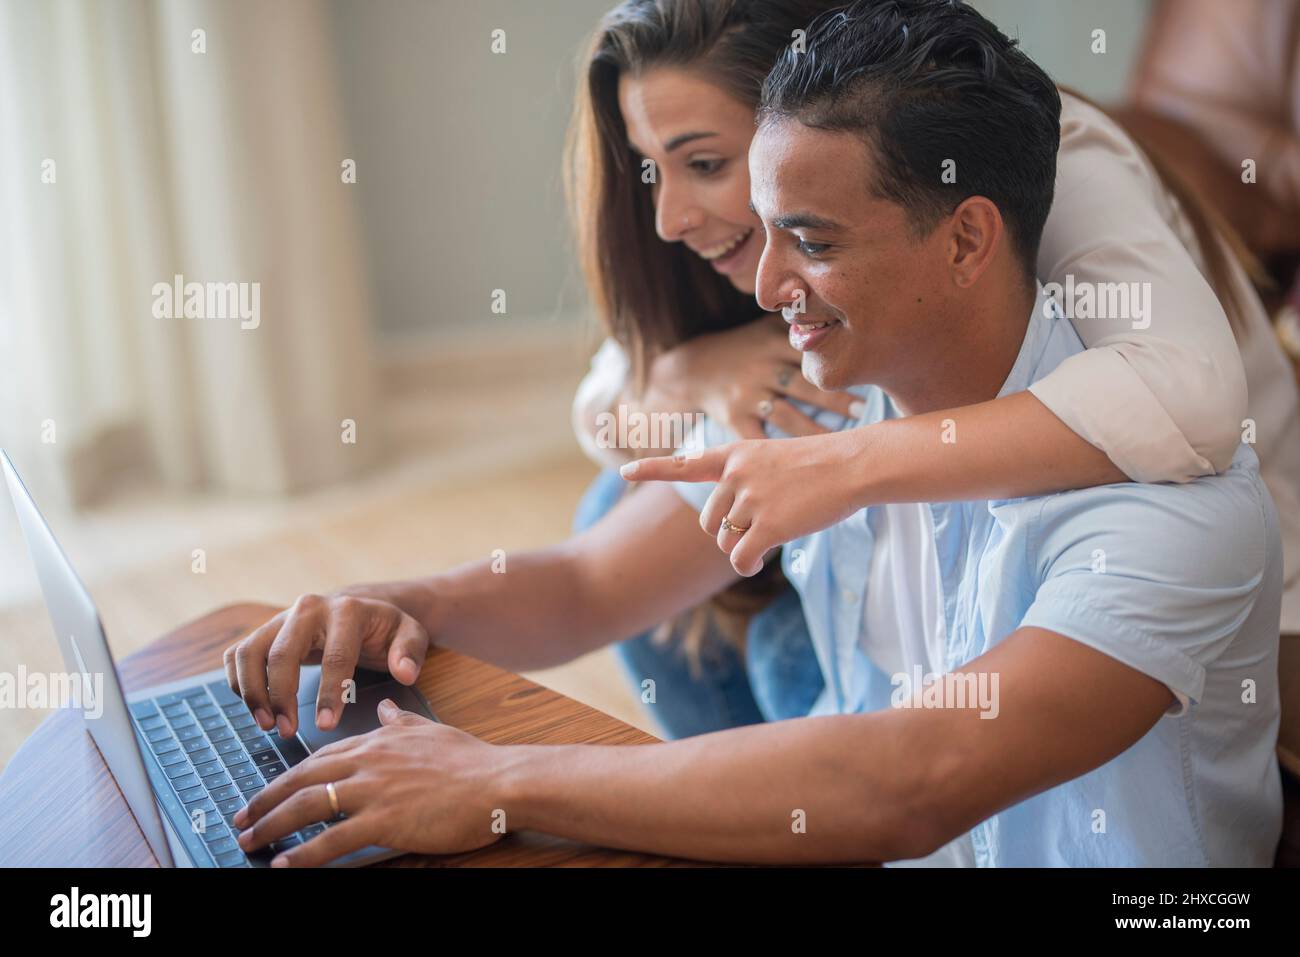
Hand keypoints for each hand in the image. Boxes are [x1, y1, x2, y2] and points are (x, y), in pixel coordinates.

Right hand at [223, 590, 430, 737]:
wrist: (359, 609)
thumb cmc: (384, 629)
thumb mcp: (409, 634)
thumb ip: (410, 651)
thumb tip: (405, 673)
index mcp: (347, 610)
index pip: (335, 655)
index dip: (330, 693)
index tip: (326, 725)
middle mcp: (309, 609)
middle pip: (282, 653)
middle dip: (281, 696)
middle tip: (287, 732)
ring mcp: (281, 618)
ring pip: (250, 652)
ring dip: (252, 692)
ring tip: (266, 725)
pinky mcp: (264, 630)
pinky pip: (238, 655)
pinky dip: (239, 682)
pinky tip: (255, 707)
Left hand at [232, 699, 506, 865]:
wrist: (498, 780)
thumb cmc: (470, 761)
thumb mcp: (431, 729)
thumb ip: (401, 721)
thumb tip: (386, 706)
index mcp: (376, 741)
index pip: (318, 758)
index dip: (287, 776)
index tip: (267, 791)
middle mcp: (367, 762)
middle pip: (301, 780)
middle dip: (264, 800)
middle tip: (240, 819)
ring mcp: (373, 791)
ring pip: (308, 806)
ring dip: (272, 825)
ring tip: (249, 843)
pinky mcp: (384, 820)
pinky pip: (332, 839)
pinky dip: (303, 852)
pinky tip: (283, 863)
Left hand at [621, 430, 865, 575]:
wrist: (852, 464)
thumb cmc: (820, 464)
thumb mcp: (774, 458)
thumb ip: (744, 479)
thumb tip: (728, 521)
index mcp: (734, 455)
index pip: (684, 463)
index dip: (651, 469)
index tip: (624, 473)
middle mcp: (734, 475)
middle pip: (710, 521)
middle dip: (730, 532)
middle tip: (763, 523)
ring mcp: (749, 499)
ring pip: (726, 541)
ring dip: (743, 547)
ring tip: (774, 532)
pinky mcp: (766, 525)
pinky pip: (739, 558)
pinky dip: (746, 565)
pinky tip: (759, 562)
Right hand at [654, 315, 858, 438]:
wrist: (689, 370)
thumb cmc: (740, 350)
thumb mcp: (764, 330)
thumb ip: (799, 329)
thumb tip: (846, 321)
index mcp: (771, 343)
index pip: (811, 354)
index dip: (839, 366)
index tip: (868, 375)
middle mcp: (760, 368)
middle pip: (804, 385)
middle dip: (836, 399)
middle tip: (865, 410)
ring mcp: (745, 395)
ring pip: (787, 416)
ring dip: (817, 430)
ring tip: (843, 445)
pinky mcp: (733, 419)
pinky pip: (759, 439)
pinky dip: (779, 453)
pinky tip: (802, 465)